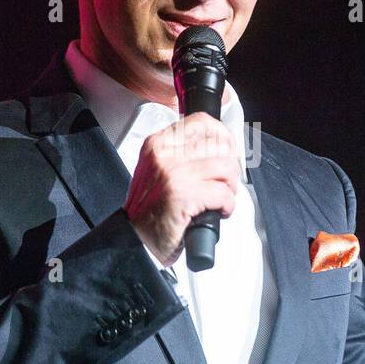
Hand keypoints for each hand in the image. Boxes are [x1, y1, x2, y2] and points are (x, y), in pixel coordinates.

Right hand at [123, 112, 239, 266]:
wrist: (135, 240)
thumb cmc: (151, 209)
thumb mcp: (160, 169)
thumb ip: (184, 152)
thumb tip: (223, 145)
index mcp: (158, 144)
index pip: (202, 122)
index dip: (223, 137)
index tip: (228, 151)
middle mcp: (164, 155)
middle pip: (220, 145)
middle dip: (229, 167)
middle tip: (222, 184)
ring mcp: (174, 174)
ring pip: (227, 168)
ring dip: (230, 188)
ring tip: (218, 199)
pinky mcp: (183, 196)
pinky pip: (224, 194)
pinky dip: (227, 206)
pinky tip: (217, 212)